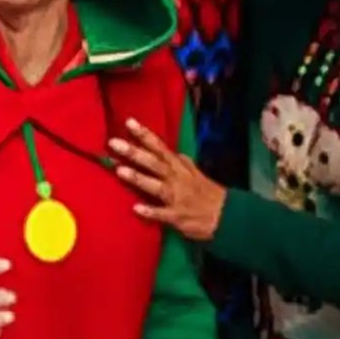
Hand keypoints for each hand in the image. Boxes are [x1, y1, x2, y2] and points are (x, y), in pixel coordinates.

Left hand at [110, 118, 227, 241]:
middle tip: (113, 143)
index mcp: (179, 167)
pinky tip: (136, 208)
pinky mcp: (177, 216)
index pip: (159, 147)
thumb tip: (171, 152)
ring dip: (138, 178)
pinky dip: (150, 211)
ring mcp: (176, 197)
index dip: (144, 135)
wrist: (226, 216)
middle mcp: (176, 179)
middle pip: (153, 163)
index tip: (128, 122)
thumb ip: (181, 162)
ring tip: (119, 170)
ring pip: (155, 186)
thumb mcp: (195, 173)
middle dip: (133, 152)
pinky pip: (162, 214)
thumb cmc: (207, 193)